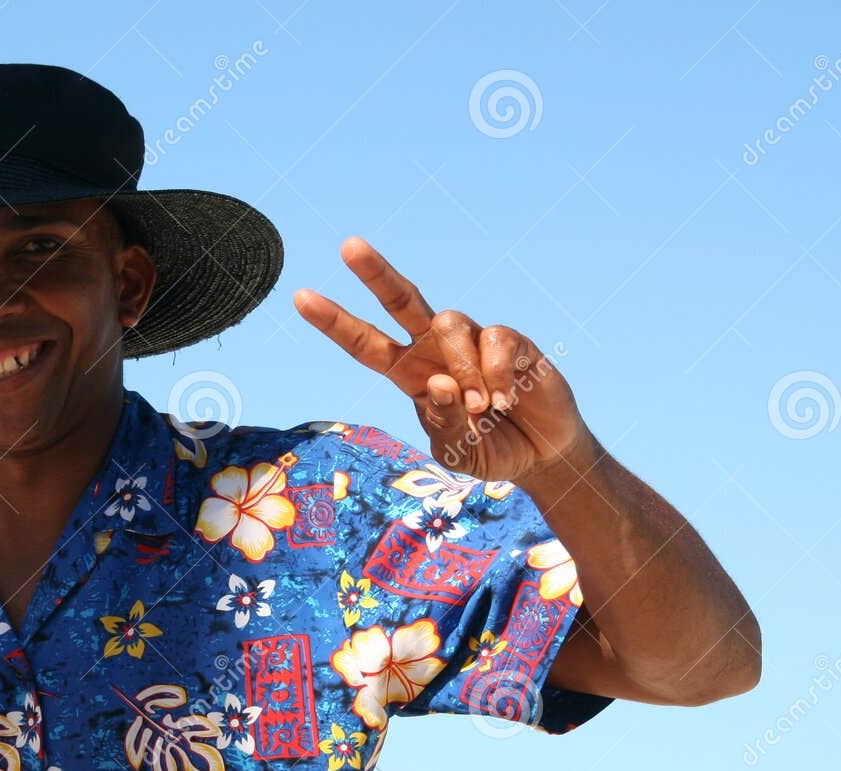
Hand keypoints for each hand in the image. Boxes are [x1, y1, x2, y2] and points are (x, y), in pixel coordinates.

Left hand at [294, 237, 591, 482]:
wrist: (539, 455)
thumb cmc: (488, 449)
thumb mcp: (455, 450)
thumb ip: (444, 422)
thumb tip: (440, 382)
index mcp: (408, 374)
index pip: (364, 344)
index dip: (334, 322)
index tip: (301, 297)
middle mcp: (434, 349)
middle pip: (400, 299)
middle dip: (374, 272)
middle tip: (348, 246)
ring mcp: (472, 341)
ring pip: (450, 324)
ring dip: (463, 369)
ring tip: (483, 408)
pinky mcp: (510, 341)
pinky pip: (495, 339)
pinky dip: (497, 373)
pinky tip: (508, 398)